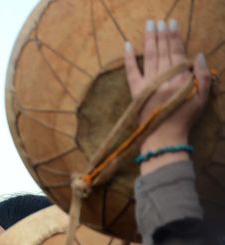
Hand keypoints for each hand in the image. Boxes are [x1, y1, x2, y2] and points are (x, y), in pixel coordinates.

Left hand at [125, 19, 211, 173]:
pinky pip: (131, 72)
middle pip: (163, 52)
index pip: (177, 53)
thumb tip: (197, 55)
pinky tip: (127, 44)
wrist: (165, 138)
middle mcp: (164, 78)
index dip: (174, 38)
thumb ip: (202, 77)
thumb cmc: (185, 120)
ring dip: (149, 40)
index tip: (172, 25)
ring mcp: (149, 84)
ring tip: (149, 25)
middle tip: (159, 21)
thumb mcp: (201, 99)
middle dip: (161, 35)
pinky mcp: (137, 92)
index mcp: (180, 79)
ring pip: (150, 57)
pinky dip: (129, 58)